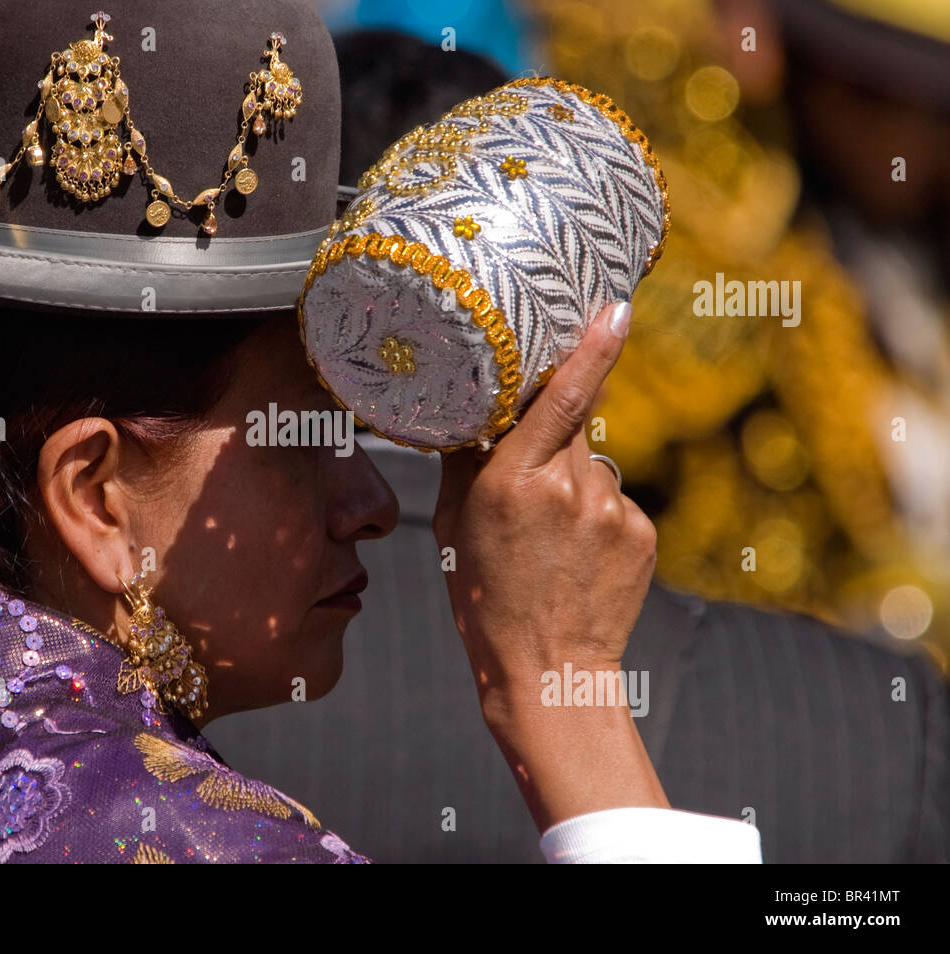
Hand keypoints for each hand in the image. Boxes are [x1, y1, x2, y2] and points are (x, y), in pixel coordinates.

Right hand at [432, 301, 665, 827]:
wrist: (547, 672)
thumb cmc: (486, 598)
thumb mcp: (455, 526)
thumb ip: (469, 462)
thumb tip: (475, 411)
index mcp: (513, 481)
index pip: (560, 397)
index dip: (590, 349)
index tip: (617, 309)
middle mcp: (568, 488)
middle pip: (572, 428)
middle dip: (553, 441)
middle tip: (532, 486)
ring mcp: (612, 511)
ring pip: (594, 467)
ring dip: (575, 487)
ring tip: (554, 543)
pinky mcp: (642, 533)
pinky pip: (618, 502)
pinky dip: (600, 519)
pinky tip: (581, 557)